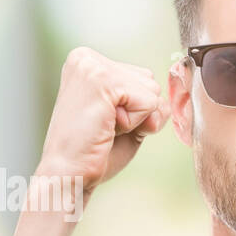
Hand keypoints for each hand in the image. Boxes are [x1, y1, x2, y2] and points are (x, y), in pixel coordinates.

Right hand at [37, 47, 170, 194]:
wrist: (68, 177)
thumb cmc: (91, 153)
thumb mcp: (127, 121)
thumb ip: (150, 104)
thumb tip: (167, 100)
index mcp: (87, 63)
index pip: (141, 78)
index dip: (133, 109)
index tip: (102, 122)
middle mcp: (86, 58)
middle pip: (149, 81)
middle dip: (136, 112)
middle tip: (103, 128)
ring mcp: (93, 67)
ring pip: (152, 90)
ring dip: (135, 119)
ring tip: (103, 128)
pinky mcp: (102, 80)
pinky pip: (148, 103)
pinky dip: (134, 124)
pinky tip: (106, 129)